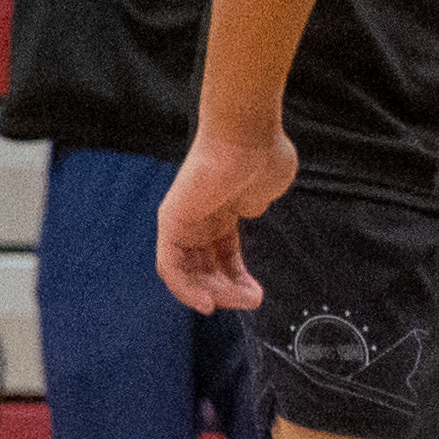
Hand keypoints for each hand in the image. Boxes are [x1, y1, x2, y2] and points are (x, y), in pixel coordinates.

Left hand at [156, 126, 297, 312]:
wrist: (247, 136)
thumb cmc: (262, 155)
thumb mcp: (267, 189)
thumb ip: (258, 204)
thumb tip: (251, 210)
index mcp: (222, 210)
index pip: (223, 253)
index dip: (237, 277)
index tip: (254, 294)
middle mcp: (199, 218)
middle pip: (205, 265)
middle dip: (228, 288)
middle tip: (252, 300)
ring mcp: (182, 220)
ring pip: (189, 271)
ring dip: (214, 292)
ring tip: (241, 301)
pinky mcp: (170, 222)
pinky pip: (171, 265)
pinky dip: (186, 288)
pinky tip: (208, 302)